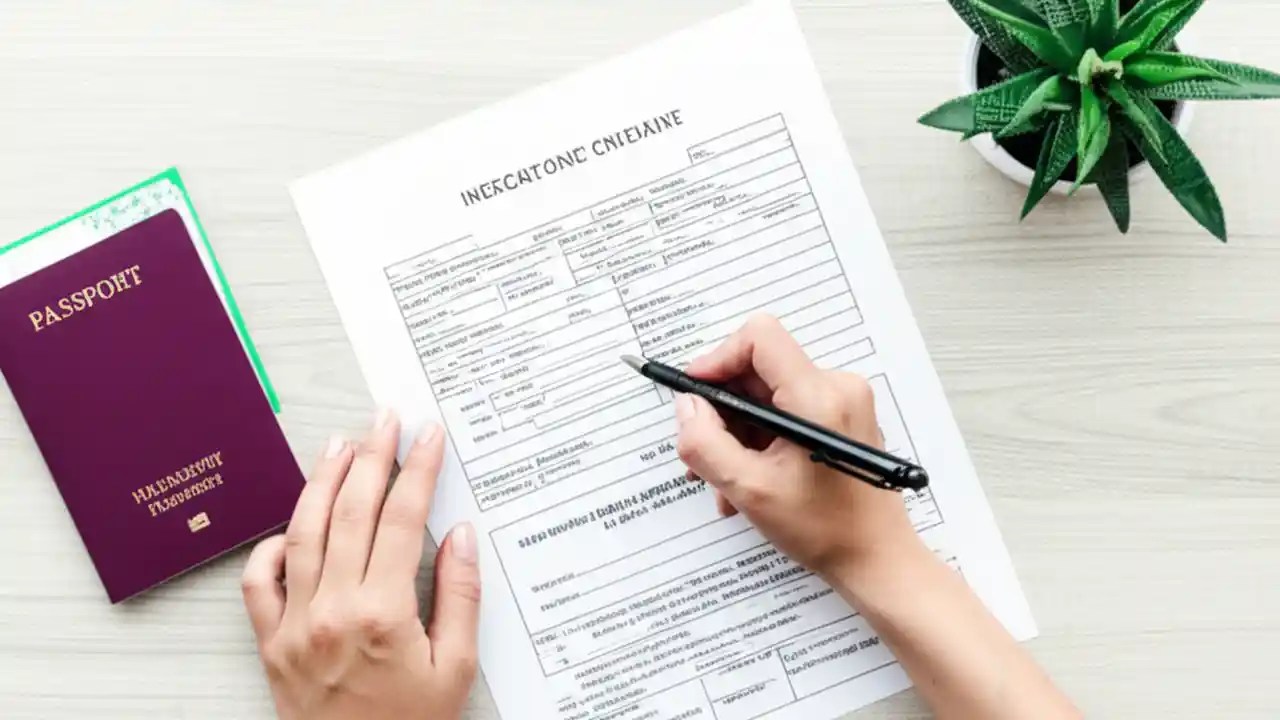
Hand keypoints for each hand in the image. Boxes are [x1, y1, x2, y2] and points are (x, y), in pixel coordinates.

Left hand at [240, 411, 479, 719]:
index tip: (428, 436)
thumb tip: (459, 535)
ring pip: (304, 532)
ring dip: (322, 482)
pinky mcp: (270, 643)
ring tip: (340, 445)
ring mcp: (295, 624)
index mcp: (384, 612)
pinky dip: (271, 547)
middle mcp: (333, 609)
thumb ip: (460, 596)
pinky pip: (258, 582)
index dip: (418, 469)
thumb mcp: (457, 667)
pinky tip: (292, 525)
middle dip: (372, 456)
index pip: (402, 518)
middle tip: (384, 420)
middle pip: (351, 511)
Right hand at [674, 314, 925, 588]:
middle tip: (701, 453)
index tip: (695, 393)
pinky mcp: (841, 418)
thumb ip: (706, 443)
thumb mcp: (749, 490)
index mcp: (818, 397)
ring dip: (738, 435)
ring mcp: (842, 402)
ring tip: (725, 483)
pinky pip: (786, 411)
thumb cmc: (826, 530)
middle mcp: (836, 388)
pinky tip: (750, 481)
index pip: (760, 338)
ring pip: (768, 396)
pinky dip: (761, 440)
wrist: (878, 560)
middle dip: (723, 410)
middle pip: (759, 369)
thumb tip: (687, 407)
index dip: (718, 359)